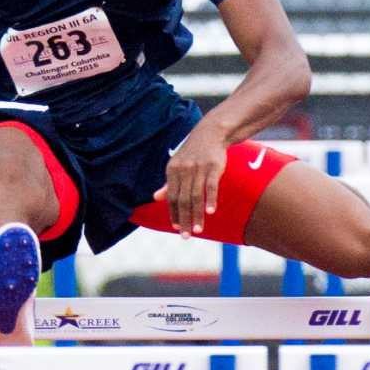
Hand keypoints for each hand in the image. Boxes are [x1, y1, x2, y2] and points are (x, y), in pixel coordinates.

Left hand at [152, 122, 229, 236]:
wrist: (210, 133)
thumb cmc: (193, 152)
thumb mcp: (177, 165)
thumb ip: (168, 183)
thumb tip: (156, 198)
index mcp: (172, 171)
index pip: (171, 197)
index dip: (173, 213)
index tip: (177, 228)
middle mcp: (183, 170)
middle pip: (182, 200)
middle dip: (184, 220)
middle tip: (186, 236)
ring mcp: (198, 168)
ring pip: (196, 196)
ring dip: (197, 215)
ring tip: (198, 230)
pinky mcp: (213, 166)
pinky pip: (211, 186)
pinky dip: (210, 199)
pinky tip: (210, 212)